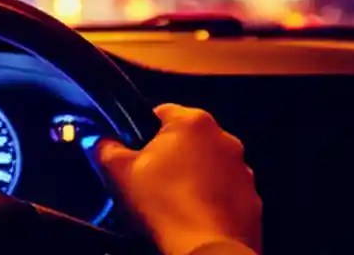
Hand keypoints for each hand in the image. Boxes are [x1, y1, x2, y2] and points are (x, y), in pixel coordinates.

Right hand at [94, 104, 261, 254]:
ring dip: (192, 178)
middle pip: (186, 140)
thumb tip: (101, 142)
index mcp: (193, 122)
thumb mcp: (120, 172)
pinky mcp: (252, 200)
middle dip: (169, 157)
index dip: (141, 132)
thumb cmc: (165, 205)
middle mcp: (224, 139)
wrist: (206, 250)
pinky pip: (224, 194)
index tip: (132, 154)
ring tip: (171, 205)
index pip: (160, 112)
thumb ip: (106, 148)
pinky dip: (210, 202)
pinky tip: (193, 218)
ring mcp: (242, 171)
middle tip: (148, 182)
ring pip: (208, 167)